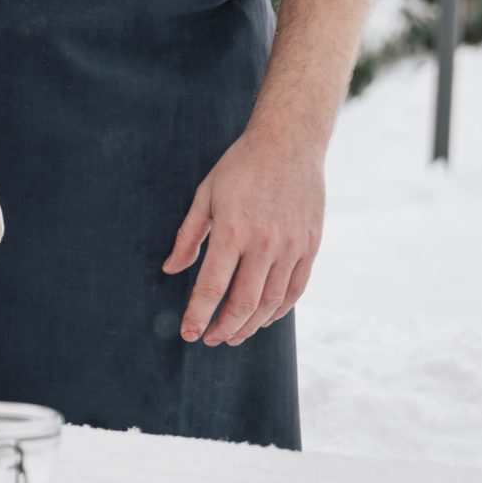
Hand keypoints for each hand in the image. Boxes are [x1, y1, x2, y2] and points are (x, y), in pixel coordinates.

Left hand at [161, 126, 325, 346]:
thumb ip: (188, 236)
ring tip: (233, 334)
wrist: (289, 143)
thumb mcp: (205, 195)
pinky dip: (278, 310)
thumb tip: (171, 270)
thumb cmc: (240, 167)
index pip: (212, 285)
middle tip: (210, 339)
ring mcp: (291, 247)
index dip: (199, 314)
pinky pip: (295, 290)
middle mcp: (264, 243)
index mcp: (232, 230)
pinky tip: (263, 318)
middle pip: (244, 302)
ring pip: (271, 302)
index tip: (190, 333)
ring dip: (251, 325)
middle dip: (224, 327)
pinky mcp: (310, 246)